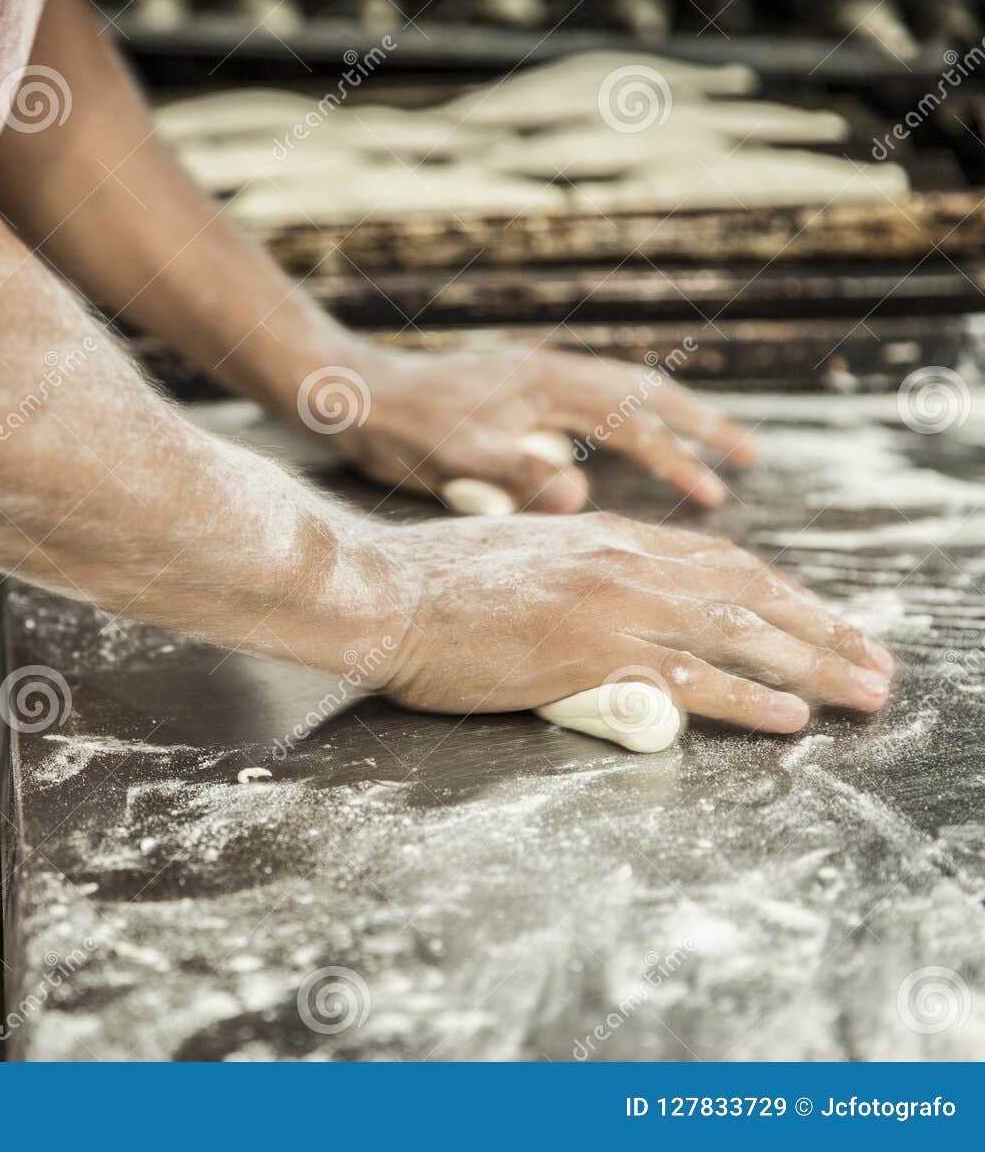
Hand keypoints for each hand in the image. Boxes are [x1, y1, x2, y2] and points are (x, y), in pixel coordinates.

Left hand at [299, 338, 757, 513]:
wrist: (346, 395)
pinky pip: (586, 407)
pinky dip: (619, 428)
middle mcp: (547, 373)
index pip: (633, 416)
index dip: (680, 454)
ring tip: (701, 457)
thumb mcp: (454, 457)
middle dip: (698, 425)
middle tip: (749, 454)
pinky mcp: (511, 394)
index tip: (721, 487)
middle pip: (643, 393)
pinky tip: (621, 456)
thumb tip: (582, 500)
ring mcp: (530, 380)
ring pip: (617, 397)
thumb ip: (516, 477)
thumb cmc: (396, 427)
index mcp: (545, 384)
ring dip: (663, 426)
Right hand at [375, 513, 894, 730]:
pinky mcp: (592, 652)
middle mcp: (622, 560)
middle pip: (749, 590)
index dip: (780, 592)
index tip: (820, 619)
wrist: (380, 590)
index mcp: (604, 536)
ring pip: (739, 631)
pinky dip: (748, 698)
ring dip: (813, 663)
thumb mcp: (514, 560)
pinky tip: (791, 718)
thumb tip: (592, 605)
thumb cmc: (428, 585)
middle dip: (822, 628)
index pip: (718, 560)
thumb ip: (566, 574)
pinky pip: (691, 677)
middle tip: (873, 662)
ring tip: (864, 692)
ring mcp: (611, 604)